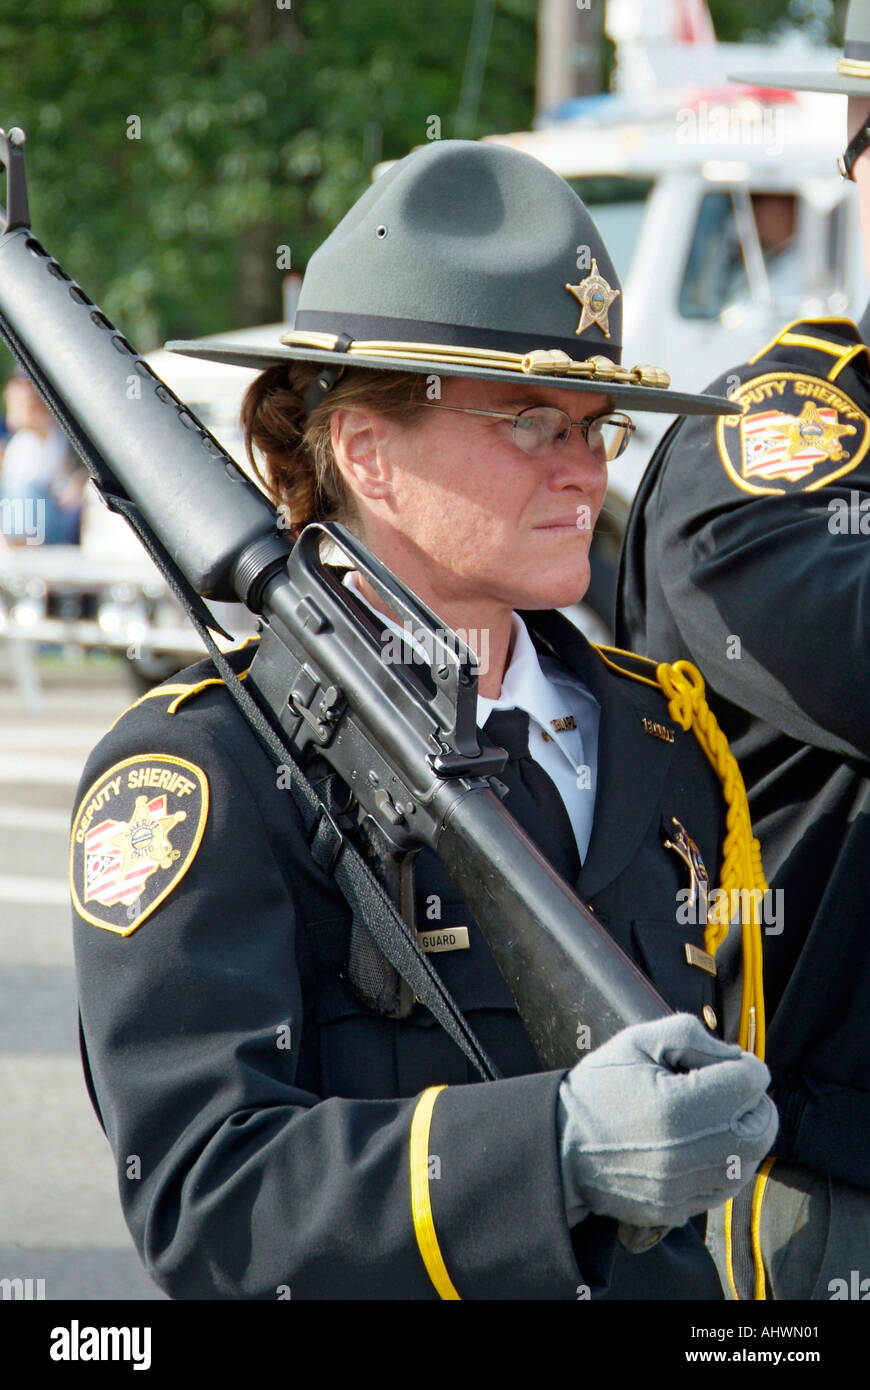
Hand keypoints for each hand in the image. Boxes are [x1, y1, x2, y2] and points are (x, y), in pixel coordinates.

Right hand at [558, 1013, 777, 1230]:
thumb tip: (734, 1057)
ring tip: (706, 1117)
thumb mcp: (636, 1040)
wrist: (560, 1146)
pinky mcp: (680, 1209)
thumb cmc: (599, 1088)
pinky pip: (726, 1185)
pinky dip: (723, 1162)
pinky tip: (695, 1144)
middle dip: (750, 1100)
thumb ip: (691, 1035)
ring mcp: (686, 1187)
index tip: (717, 1063)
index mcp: (679, 1106)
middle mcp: (690, 1153)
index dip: (741, 1064)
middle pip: (763, 1124)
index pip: (751, 1080)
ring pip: (749, 1158)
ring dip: (739, 1132)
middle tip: (720, 1088)